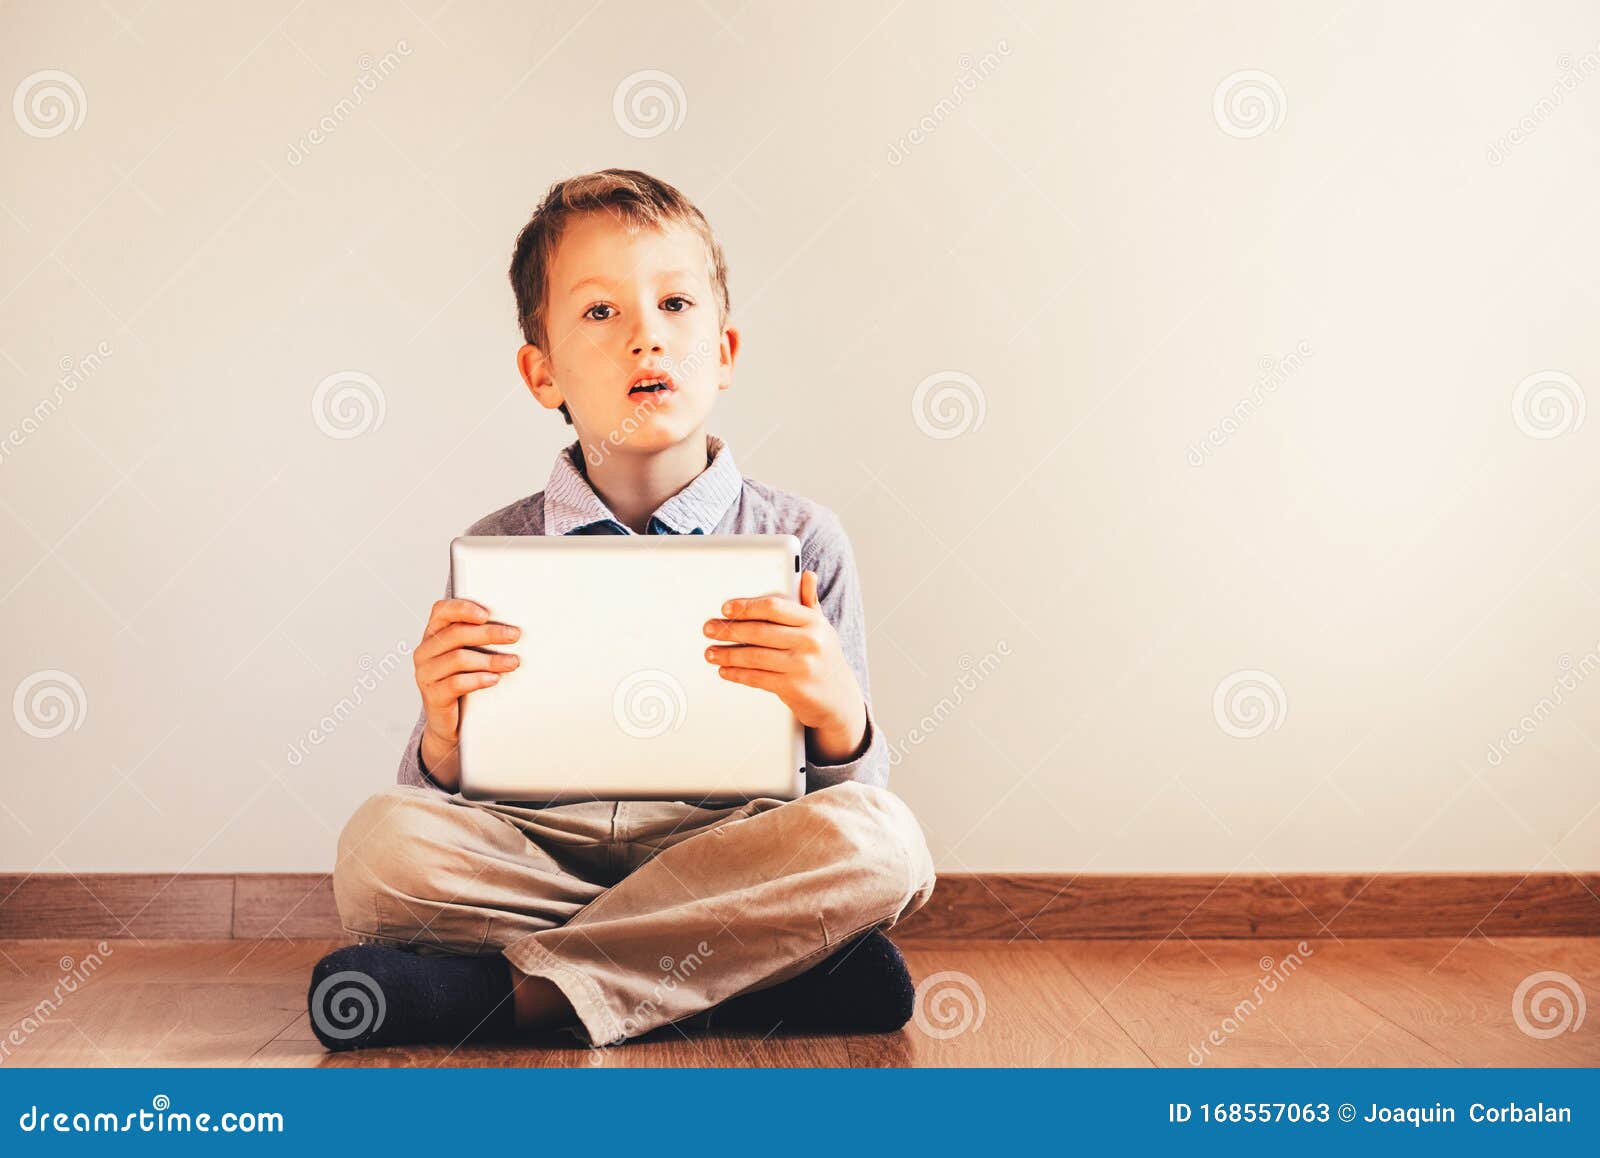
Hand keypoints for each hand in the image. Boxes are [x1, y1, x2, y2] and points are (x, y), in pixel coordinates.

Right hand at [412, 598, 520, 788]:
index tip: (487, 614)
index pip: (442, 611)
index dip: (463, 609)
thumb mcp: (468, 655)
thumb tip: (510, 626)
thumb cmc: (462, 681)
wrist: (449, 721)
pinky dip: (479, 679)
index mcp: (432, 635)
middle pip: (456, 634)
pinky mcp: (432, 695)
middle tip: (514, 636)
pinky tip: (495, 679)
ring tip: (512, 662)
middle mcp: (425, 651)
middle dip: (489, 634)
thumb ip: (477, 638)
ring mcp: (426, 674)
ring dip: (490, 659)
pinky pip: (457, 683)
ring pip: (458, 658)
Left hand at [702, 570, 867, 762]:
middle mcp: (810, 641)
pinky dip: (737, 673)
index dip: (746, 606)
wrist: (838, 698)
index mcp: (813, 621)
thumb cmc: (824, 657)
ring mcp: (802, 665)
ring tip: (711, 652)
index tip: (726, 608)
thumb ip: (809, 601)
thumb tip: (807, 575)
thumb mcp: (821, 627)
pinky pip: (757, 678)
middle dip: (729, 630)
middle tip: (710, 628)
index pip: (774, 607)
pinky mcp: (793, 687)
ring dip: (728, 654)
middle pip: (760, 631)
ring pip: (755, 656)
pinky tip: (725, 670)